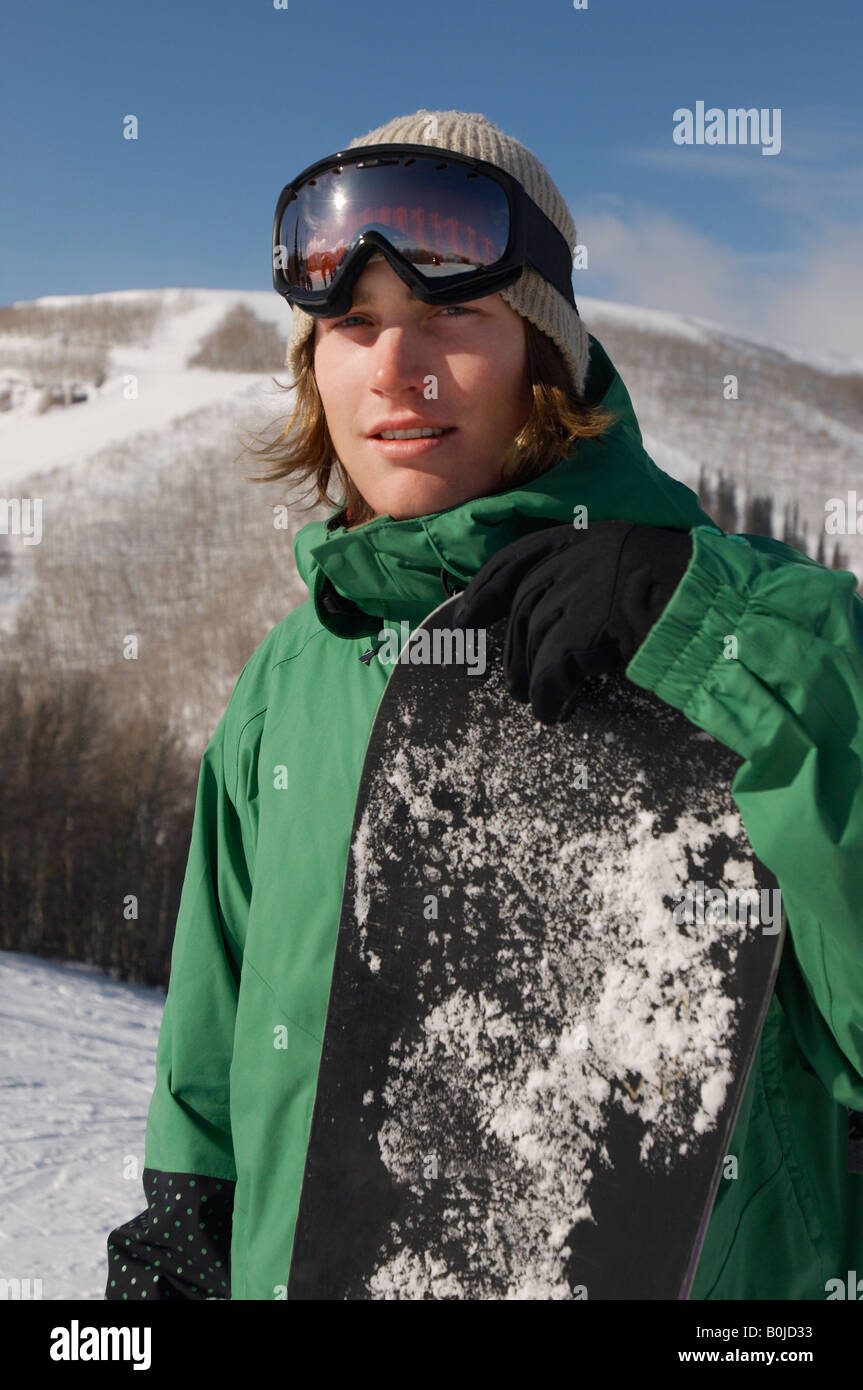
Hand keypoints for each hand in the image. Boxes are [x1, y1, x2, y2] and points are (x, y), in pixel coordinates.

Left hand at [452, 520, 692, 723]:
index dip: (485, 589)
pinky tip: (557, 714)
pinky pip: (550, 675)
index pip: (517, 558)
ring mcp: (576, 593)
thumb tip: (560, 615)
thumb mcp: (636, 563)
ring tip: (539, 702)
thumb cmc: (688, 589)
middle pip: (524, 608)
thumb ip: (598, 575)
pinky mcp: (580, 632)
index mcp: (588, 536)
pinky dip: (549, 700)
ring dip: (531, 680)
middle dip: (510, 651)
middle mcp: (575, 559)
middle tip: (511, 683)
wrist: (716, 605)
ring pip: (533, 644)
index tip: (464, 615)